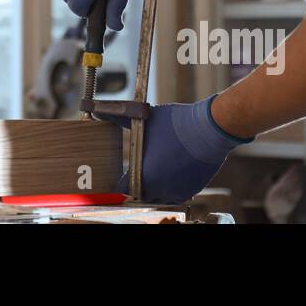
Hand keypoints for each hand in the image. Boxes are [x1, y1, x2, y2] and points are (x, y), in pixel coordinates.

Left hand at [96, 95, 252, 201]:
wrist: (209, 129)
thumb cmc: (176, 123)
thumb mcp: (143, 118)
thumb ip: (118, 118)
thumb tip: (97, 110)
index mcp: (144, 176)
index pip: (122, 189)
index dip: (118, 182)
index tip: (117, 175)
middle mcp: (160, 188)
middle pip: (140, 194)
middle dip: (136, 184)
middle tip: (136, 171)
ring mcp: (178, 191)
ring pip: (160, 195)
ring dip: (154, 185)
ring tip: (154, 169)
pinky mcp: (193, 189)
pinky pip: (176, 193)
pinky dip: (171, 185)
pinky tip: (171, 170)